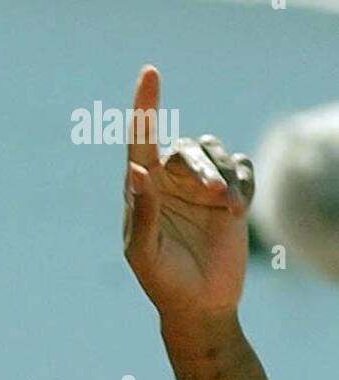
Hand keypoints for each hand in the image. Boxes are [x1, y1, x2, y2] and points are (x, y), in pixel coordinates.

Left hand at [123, 66, 253, 325]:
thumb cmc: (164, 282)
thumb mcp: (145, 252)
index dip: (145, 107)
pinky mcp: (229, 192)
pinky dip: (244, 184)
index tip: (150, 74)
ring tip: (231, 211)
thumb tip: (136, 170)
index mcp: (142, 190)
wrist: (200, 304)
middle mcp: (169, 180)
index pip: (140, 141)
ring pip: (216, 152)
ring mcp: (200, 185)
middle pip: (187, 149)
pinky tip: (238, 212)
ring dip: (225, 178)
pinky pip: (241, 167)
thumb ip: (141, 213)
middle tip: (217, 198)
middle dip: (204, 169)